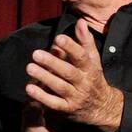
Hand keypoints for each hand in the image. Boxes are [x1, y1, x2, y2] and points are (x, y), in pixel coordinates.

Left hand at [24, 16, 124, 131]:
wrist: (102, 108)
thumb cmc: (93, 78)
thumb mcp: (93, 60)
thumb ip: (85, 41)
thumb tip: (81, 21)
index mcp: (90, 69)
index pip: (82, 57)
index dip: (71, 47)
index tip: (58, 38)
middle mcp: (84, 83)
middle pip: (69, 72)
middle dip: (52, 63)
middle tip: (36, 54)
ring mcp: (76, 97)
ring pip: (60, 87)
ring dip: (44, 77)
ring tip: (30, 67)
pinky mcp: (67, 109)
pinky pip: (54, 103)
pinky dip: (42, 97)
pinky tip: (29, 88)